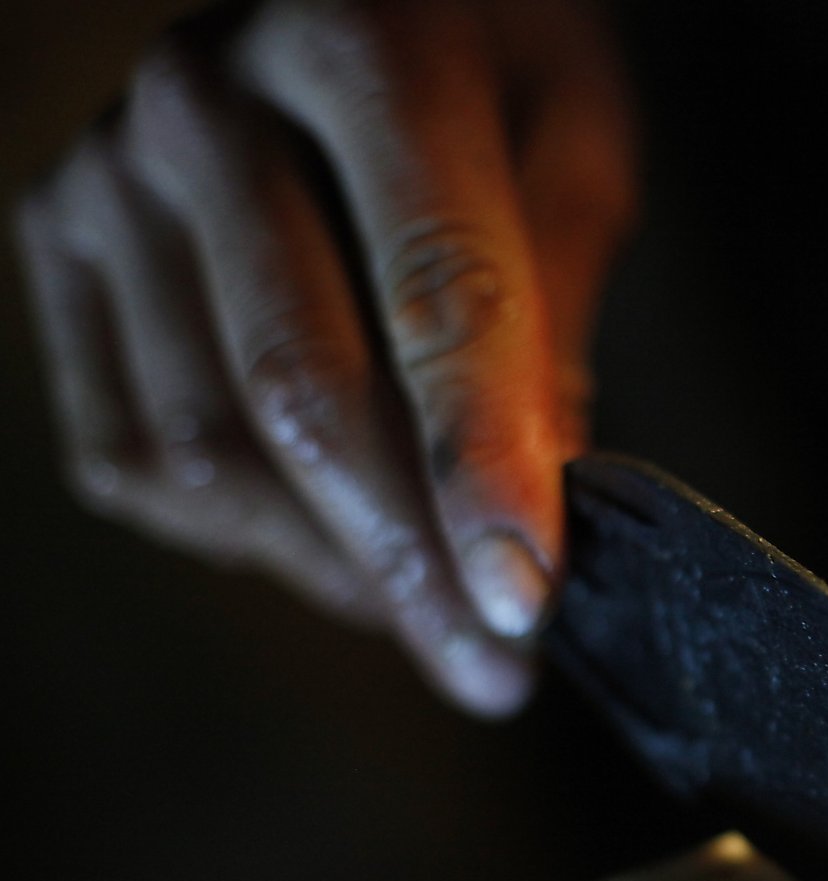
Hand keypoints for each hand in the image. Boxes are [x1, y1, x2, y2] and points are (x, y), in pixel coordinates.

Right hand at [14, 0, 636, 714]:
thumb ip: (548, 316)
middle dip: (406, 561)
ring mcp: (106, 173)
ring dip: (329, 567)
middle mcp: (202, 100)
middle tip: (490, 670)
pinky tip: (331, 538)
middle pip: (297, 390)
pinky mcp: (56, 243)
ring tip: (430, 610)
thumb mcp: (570, 147)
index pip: (431, 291)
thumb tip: (531, 512)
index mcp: (362, 45)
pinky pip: (131, 454)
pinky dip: (240, 535)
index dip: (479, 461)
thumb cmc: (489, 58)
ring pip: (203, 446)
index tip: (524, 598)